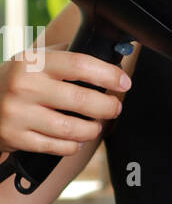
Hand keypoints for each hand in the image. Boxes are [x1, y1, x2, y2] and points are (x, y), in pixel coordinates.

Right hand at [0, 47, 130, 155]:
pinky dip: (73, 145)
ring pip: (73, 129)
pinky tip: (74, 139)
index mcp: (33, 62)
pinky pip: (58, 147)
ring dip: (92, 129)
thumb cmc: (16, 79)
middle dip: (107, 107)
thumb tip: (108, 57)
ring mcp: (19, 114)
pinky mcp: (16, 138)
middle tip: (114, 107)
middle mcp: (24, 87)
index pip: (80, 64)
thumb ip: (65, 56)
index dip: (108, 75)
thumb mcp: (32, 59)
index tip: (123, 82)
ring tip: (94, 125)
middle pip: (81, 100)